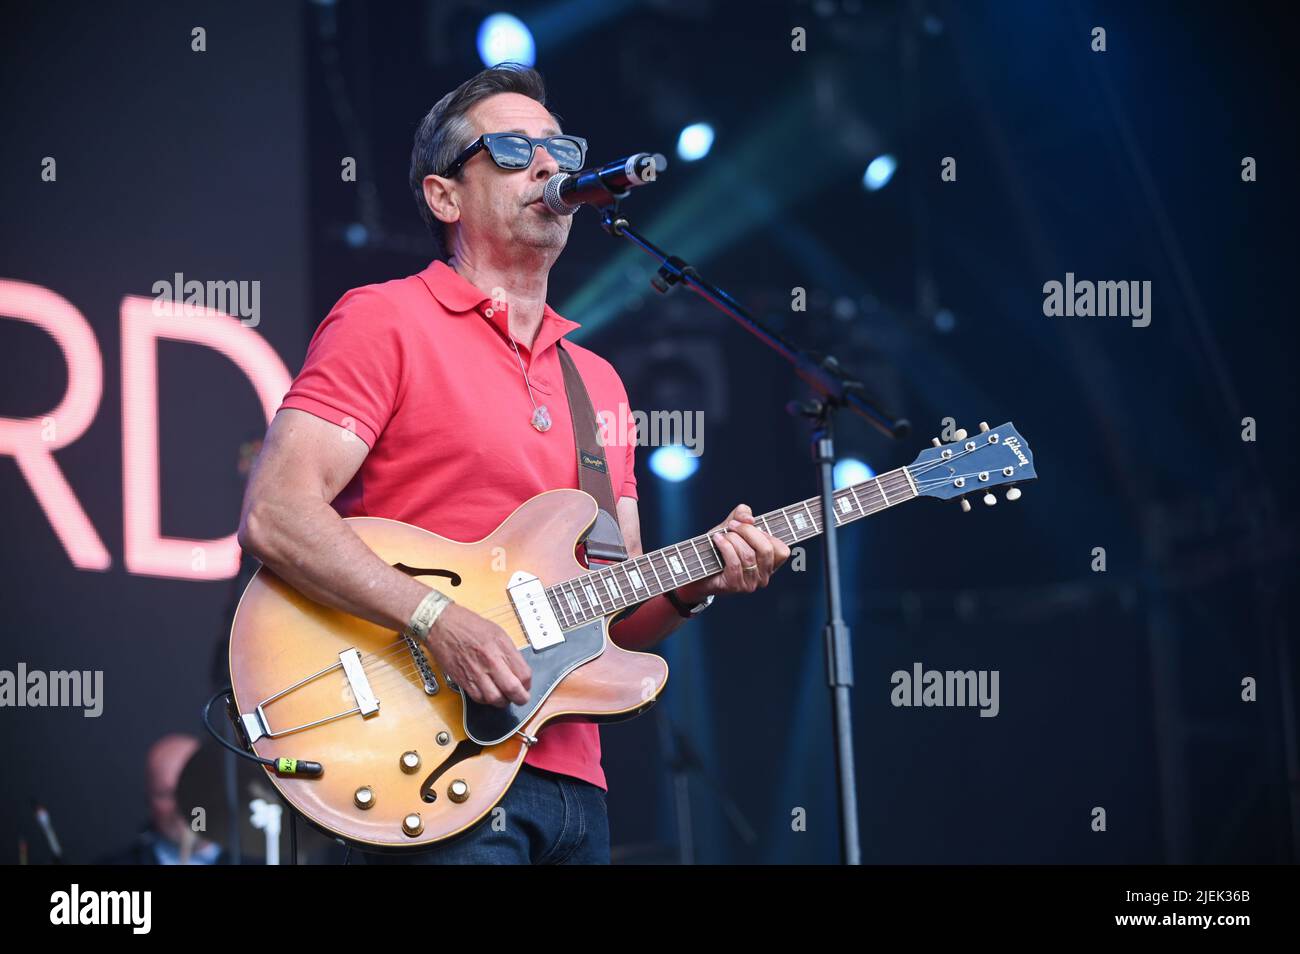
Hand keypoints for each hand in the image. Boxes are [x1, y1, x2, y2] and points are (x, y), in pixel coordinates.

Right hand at [425, 603, 531, 707]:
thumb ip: (509, 652)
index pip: (524, 674)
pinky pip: (479, 698)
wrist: (442, 624)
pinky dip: (486, 700)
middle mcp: (490, 660)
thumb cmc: (468, 625)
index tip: (526, 685)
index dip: (528, 684)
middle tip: (520, 698)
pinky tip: (489, 694)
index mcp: (501, 646)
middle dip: (520, 698)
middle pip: (512, 689)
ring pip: (496, 699)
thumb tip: (519, 670)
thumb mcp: (497, 632)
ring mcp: (476, 671)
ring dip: (503, 701)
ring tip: (504, 697)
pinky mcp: (463, 679)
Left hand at [675, 503, 790, 602]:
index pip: (781, 550)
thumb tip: (749, 518)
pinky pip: (735, 564)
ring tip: (721, 534)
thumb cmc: (718, 548)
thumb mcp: (731, 527)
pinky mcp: (735, 586)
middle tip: (732, 525)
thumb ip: (742, 515)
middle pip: (766, 550)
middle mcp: (763, 576)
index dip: (765, 533)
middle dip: (748, 532)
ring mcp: (750, 584)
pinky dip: (725, 547)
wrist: (697, 568)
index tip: (747, 523)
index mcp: (769, 563)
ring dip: (733, 540)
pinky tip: (717, 540)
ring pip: (749, 556)